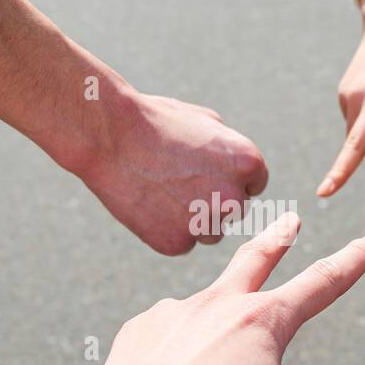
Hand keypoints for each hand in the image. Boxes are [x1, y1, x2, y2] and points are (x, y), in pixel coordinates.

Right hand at [78, 89, 268, 255]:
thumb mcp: (206, 121)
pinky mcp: (177, 243)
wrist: (111, 136)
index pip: (254, 184)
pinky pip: (181, 243)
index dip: (227, 176)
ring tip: (161, 191)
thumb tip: (240, 171)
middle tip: (177, 180)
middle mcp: (233, 198)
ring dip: (193, 219)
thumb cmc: (156, 122)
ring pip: (210, 232)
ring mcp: (205, 224)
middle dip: (213, 199)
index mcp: (248, 164)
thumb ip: (231, 148)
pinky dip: (167, 230)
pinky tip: (148, 205)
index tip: (202, 167)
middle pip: (234, 210)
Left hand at [84, 213, 364, 364]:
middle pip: (256, 259)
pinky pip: (165, 349)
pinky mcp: (136, 333)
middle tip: (290, 222)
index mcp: (264, 325)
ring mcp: (173, 314)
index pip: (322, 284)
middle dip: (279, 239)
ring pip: (203, 322)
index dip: (353, 263)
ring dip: (209, 349)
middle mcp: (218, 306)